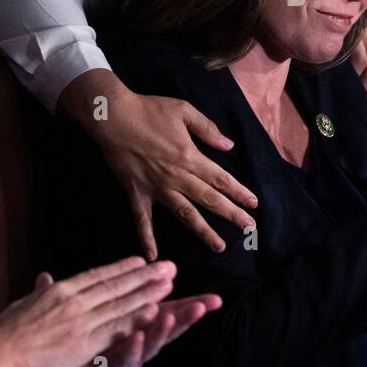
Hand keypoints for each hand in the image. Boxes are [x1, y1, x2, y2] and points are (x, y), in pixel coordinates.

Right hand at [0, 257, 175, 366]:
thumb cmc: (5, 332)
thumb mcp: (23, 303)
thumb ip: (40, 291)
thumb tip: (44, 277)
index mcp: (60, 290)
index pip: (97, 275)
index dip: (122, 268)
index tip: (140, 261)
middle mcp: (75, 300)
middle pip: (116, 285)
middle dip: (145, 276)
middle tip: (167, 267)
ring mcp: (82, 320)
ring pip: (122, 303)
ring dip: (148, 292)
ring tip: (168, 283)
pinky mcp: (85, 341)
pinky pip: (117, 327)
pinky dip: (137, 317)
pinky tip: (154, 311)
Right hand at [59, 70, 257, 260]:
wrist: (112, 117)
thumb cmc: (149, 110)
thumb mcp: (184, 111)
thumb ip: (208, 129)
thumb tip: (229, 145)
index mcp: (190, 157)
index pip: (221, 179)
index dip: (239, 192)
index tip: (253, 204)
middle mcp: (177, 177)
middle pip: (209, 200)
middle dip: (231, 214)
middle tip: (249, 228)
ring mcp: (156, 188)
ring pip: (185, 214)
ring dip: (203, 231)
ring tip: (219, 246)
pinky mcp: (137, 194)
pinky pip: (143, 221)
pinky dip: (147, 239)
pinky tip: (153, 257)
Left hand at [67, 293, 221, 366]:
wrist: (56, 357)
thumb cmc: (79, 328)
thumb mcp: (98, 300)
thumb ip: (112, 284)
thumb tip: (138, 259)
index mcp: (139, 322)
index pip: (170, 311)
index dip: (190, 305)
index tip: (214, 299)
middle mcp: (138, 341)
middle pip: (167, 328)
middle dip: (186, 317)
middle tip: (204, 305)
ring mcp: (126, 357)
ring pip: (150, 346)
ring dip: (161, 330)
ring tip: (170, 316)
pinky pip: (124, 362)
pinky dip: (132, 349)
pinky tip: (137, 336)